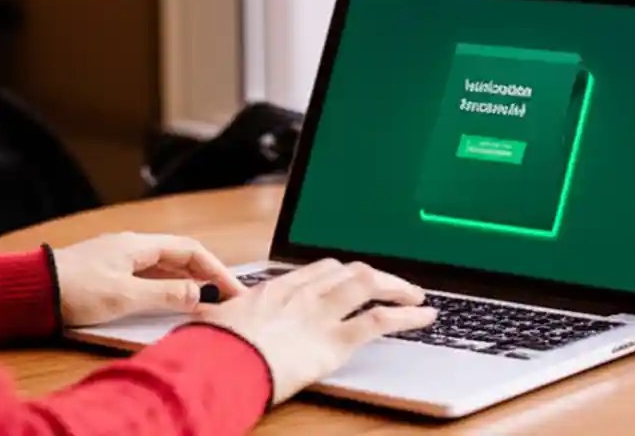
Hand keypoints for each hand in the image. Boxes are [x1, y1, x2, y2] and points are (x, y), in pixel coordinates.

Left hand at [52, 233, 245, 326]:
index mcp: (138, 244)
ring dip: (185, 281)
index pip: (190, 250)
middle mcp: (131, 245)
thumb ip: (165, 294)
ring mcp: (117, 258)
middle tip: (224, 297)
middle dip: (205, 275)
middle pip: (179, 256)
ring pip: (163, 266)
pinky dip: (165, 286)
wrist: (30, 292)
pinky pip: (147, 275)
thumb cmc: (75, 291)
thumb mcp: (126, 296)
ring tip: (203, 301)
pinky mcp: (106, 272)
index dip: (216, 269)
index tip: (234, 290)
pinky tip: (168, 301)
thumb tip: (199, 293)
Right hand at [198, 259, 437, 403]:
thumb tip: (211, 326)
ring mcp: (320, 314)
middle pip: (349, 271)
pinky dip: (407, 316)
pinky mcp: (334, 342)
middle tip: (392, 284)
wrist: (216, 364)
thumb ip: (226, 322)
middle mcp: (302, 294)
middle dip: (376, 275)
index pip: (320, 270)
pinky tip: (424, 317)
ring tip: (416, 297)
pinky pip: (379, 321)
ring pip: (370, 285)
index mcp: (275, 289)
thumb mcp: (215, 327)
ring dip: (398, 288)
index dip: (343, 272)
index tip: (353, 276)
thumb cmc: (210, 350)